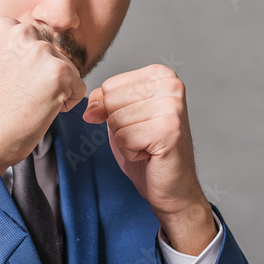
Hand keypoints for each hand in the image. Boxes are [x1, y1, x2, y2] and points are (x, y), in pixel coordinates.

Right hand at [0, 16, 85, 189]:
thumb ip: (17, 49)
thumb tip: (41, 50)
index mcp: (4, 26)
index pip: (37, 42)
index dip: (28, 68)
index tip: (10, 82)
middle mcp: (23, 32)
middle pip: (54, 55)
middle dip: (43, 78)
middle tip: (19, 95)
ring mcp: (42, 50)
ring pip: (68, 71)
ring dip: (55, 90)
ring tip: (27, 102)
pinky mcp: (60, 71)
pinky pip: (79, 88)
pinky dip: (65, 104)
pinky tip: (40, 109)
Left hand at [83, 64, 218, 252]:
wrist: (173, 187)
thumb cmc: (149, 152)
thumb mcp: (121, 119)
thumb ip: (104, 103)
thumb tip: (90, 106)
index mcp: (161, 75)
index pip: (109, 86)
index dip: (112, 111)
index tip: (137, 124)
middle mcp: (171, 86)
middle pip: (111, 101)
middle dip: (118, 126)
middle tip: (144, 137)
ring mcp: (172, 107)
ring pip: (116, 121)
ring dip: (125, 141)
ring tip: (147, 146)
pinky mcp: (169, 130)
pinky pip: (123, 138)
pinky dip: (130, 153)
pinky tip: (150, 154)